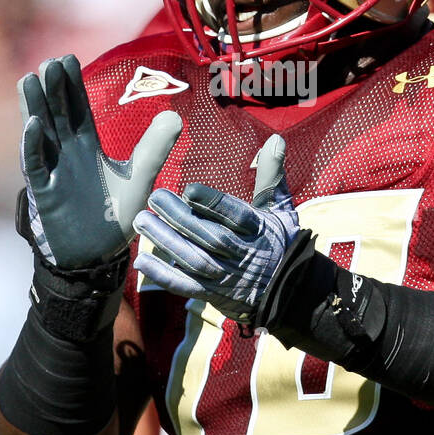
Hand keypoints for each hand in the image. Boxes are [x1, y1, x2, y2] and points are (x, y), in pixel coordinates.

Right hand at [18, 55, 181, 269]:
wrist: (98, 255)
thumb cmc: (115, 215)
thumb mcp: (140, 178)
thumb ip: (154, 148)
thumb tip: (175, 117)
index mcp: (88, 147)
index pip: (78, 109)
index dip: (72, 85)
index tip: (67, 58)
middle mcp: (67, 154)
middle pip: (57, 114)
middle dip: (53, 89)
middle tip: (50, 61)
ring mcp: (54, 172)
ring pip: (40, 133)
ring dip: (34, 108)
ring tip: (30, 80)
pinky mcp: (45, 193)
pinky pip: (35, 166)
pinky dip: (32, 146)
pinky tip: (31, 125)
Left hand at [132, 134, 299, 323]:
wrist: (292, 293)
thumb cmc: (281, 242)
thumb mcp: (282, 209)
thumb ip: (272, 175)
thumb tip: (275, 139)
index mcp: (260, 230)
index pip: (237, 215)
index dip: (213, 204)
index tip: (189, 189)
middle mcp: (244, 254)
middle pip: (212, 236)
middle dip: (182, 218)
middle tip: (155, 197)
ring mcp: (228, 276)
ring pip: (196, 260)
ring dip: (167, 242)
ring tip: (142, 221)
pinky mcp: (215, 294)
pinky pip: (188, 286)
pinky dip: (165, 276)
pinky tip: (142, 262)